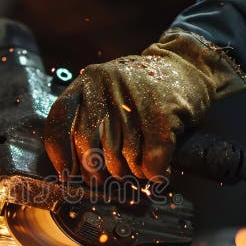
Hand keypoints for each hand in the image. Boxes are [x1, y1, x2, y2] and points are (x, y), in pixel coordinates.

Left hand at [44, 29, 245, 181]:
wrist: (186, 65)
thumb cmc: (140, 91)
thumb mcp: (106, 93)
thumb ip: (86, 120)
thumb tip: (72, 171)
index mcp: (86, 82)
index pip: (60, 121)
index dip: (60, 154)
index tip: (67, 174)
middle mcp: (105, 84)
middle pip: (88, 143)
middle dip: (95, 170)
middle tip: (104, 179)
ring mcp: (133, 95)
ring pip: (120, 154)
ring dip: (128, 172)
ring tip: (135, 172)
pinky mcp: (163, 110)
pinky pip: (150, 156)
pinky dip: (152, 172)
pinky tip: (156, 173)